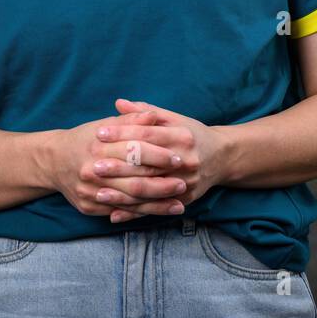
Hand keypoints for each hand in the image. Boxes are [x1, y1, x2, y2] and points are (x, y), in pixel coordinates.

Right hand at [47, 108, 188, 219]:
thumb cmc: (84, 139)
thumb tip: (154, 115)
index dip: (157, 155)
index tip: (177, 157)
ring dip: (157, 202)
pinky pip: (120, 211)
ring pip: (129, 199)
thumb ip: (129, 121)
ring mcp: (89, 191)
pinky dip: (142, 213)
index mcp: (98, 146)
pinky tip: (160, 211)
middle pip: (133, 178)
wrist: (52, 162)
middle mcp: (92, 170)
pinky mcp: (89, 206)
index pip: (134, 152)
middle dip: (161, 181)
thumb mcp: (103, 125)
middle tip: (184, 181)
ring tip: (179, 201)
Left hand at [93, 98, 227, 222]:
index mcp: (182, 136)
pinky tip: (114, 214)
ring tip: (98, 192)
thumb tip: (118, 103)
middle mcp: (186, 160)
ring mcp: (186, 182)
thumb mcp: (174, 119)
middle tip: (94, 165)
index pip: (148, 134)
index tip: (99, 133)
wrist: (222, 158)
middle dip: (119, 166)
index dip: (122, 133)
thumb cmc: (192, 135)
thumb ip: (146, 112)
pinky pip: (155, 208)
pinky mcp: (185, 199)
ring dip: (123, 194)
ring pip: (150, 190)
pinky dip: (134, 213)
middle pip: (147, 164)